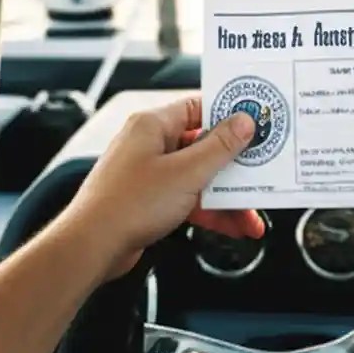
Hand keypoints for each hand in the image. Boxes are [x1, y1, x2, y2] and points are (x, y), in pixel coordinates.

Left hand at [56, 95, 264, 280]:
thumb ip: (219, 147)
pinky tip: (231, 226)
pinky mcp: (149, 199)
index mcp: (152, 125)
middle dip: (234, 167)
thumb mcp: (187, 173)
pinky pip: (188, 198)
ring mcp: (149, 173)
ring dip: (226, 196)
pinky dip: (210, 211)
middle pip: (203, 146)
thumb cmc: (126, 205)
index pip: (198, 107)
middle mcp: (149, 145)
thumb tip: (242, 122)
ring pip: (198, 177)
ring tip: (251, 215)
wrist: (93, 245)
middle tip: (260, 172)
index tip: (254, 122)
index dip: (228, 115)